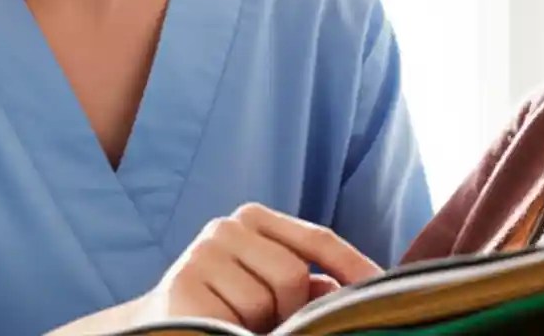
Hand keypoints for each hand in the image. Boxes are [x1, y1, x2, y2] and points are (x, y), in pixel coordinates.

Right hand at [134, 203, 381, 332]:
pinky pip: (238, 317)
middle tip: (271, 321)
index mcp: (255, 218)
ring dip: (263, 323)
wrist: (160, 328)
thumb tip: (362, 288)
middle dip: (293, 308)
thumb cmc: (230, 309)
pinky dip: (238, 331)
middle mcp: (227, 226)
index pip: (318, 239)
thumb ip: (313, 283)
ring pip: (267, 298)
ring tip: (241, 324)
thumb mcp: (274, 289)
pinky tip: (221, 326)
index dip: (354, 267)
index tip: (384, 290)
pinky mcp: (183, 283)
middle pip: (295, 272)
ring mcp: (203, 252)